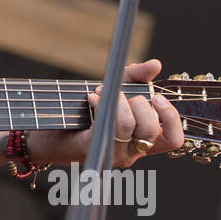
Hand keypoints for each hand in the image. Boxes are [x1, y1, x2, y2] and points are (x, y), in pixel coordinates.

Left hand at [29, 59, 183, 168]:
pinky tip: (92, 98)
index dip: (172, 119)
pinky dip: (102, 104)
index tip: (159, 98)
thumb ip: (136, 76)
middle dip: (139, 104)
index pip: (173, 140)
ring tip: (102, 92)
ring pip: (129, 127)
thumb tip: (156, 65)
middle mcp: (131, 153)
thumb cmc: (84, 111)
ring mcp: (112, 154)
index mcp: (142, 142)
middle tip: (121, 93)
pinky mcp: (93, 149)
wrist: (47, 130)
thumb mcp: (115, 88)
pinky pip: (107, 126)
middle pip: (152, 131)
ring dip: (118, 102)